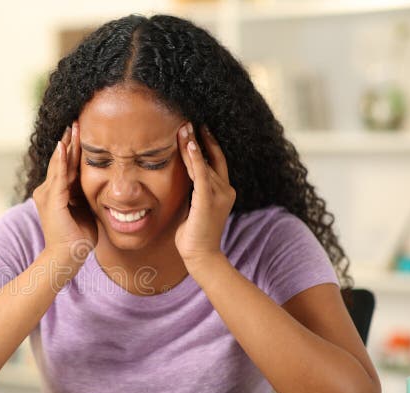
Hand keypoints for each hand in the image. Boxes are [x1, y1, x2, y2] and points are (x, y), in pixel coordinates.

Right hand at [32, 121, 97, 264]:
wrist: (67, 258)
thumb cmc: (78, 239)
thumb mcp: (85, 211)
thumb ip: (87, 197)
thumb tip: (104, 186)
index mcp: (57, 193)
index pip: (66, 165)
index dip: (74, 148)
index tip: (82, 130)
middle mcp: (48, 191)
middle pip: (61, 160)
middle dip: (69, 140)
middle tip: (77, 120)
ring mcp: (48, 195)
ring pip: (59, 164)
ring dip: (66, 145)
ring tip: (72, 127)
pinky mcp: (52, 201)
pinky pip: (59, 176)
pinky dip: (61, 160)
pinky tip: (64, 145)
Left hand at [174, 123, 235, 268]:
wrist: (200, 255)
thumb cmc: (194, 235)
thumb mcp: (195, 208)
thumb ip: (195, 192)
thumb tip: (186, 179)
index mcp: (224, 191)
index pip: (217, 162)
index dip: (208, 145)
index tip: (198, 129)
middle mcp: (226, 190)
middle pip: (212, 158)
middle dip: (200, 139)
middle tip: (189, 121)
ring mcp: (220, 194)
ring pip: (204, 163)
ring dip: (192, 145)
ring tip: (183, 128)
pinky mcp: (208, 199)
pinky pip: (201, 173)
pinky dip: (196, 157)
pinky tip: (189, 144)